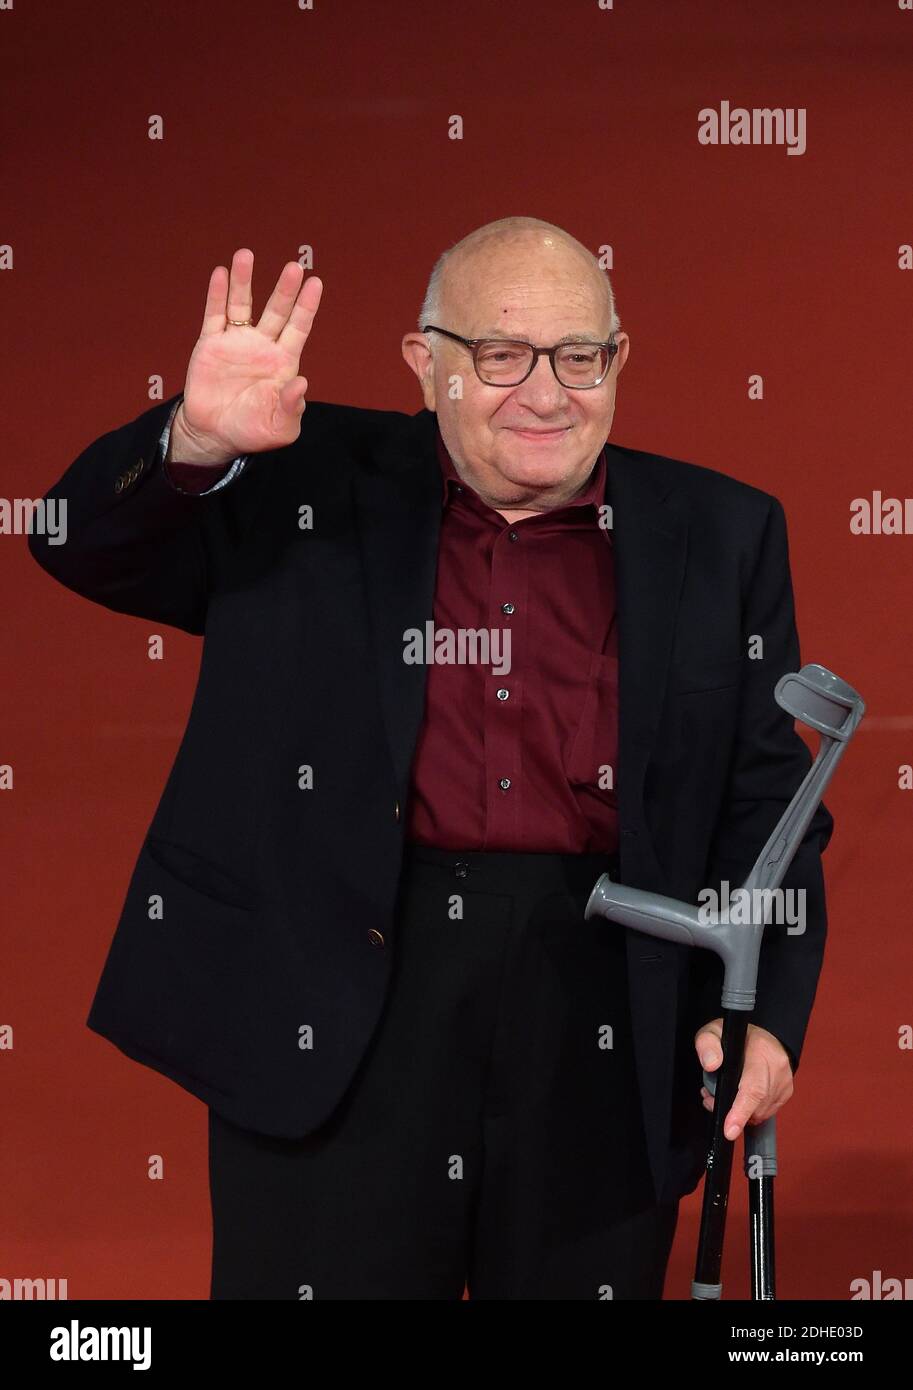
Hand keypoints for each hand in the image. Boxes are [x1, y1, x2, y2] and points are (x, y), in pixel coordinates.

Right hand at [172, 248, 322, 463]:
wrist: (214, 435)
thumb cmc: (252, 431)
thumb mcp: (280, 427)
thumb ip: (292, 407)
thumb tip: (302, 382)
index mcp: (283, 362)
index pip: (298, 328)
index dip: (306, 306)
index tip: (315, 282)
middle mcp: (262, 346)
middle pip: (276, 311)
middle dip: (284, 289)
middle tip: (294, 267)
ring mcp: (236, 342)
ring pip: (242, 305)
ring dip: (245, 280)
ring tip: (245, 254)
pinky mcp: (211, 344)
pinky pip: (214, 315)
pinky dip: (217, 294)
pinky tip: (221, 273)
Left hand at [694, 1018, 793, 1140]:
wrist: (764, 1036)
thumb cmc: (738, 1036)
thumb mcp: (715, 1031)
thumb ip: (708, 1044)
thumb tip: (711, 1064)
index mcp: (761, 1051)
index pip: (754, 1088)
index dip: (741, 1111)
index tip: (730, 1130)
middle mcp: (777, 1068)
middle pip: (757, 1106)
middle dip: (732, 1113)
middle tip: (711, 1101)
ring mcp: (784, 1081)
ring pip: (762, 1112)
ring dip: (740, 1113)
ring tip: (721, 1096)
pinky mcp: (786, 1092)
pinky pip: (767, 1112)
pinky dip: (750, 1111)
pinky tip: (738, 1099)